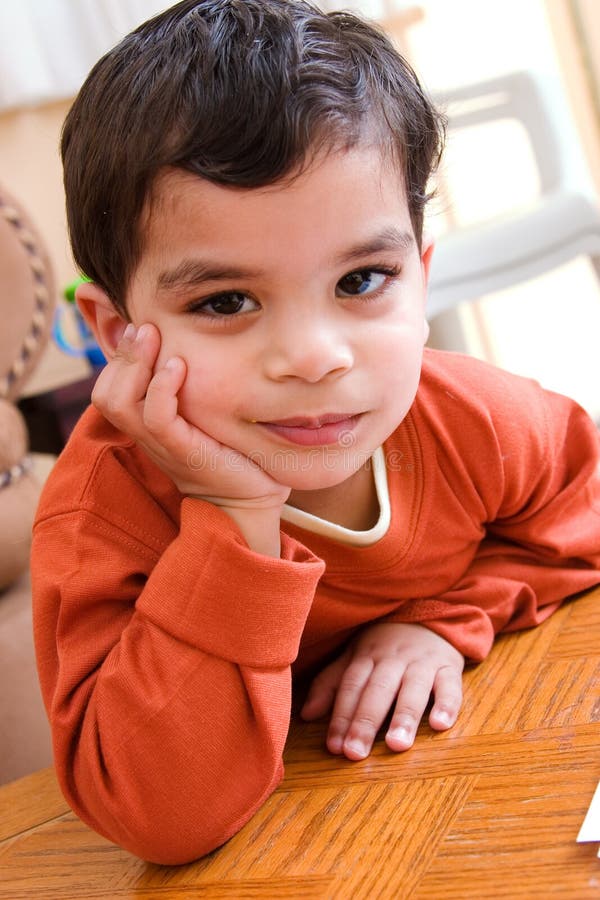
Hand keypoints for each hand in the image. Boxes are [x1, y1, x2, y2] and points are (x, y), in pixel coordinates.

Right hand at [92, 322, 289, 509]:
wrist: (252, 500)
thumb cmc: (234, 454)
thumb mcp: (206, 415)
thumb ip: (191, 391)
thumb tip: (193, 349)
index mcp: (148, 427)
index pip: (110, 389)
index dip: (118, 358)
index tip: (140, 328)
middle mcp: (147, 436)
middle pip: (105, 394)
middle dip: (121, 355)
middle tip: (144, 326)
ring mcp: (162, 446)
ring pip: (119, 403)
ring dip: (134, 363)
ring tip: (153, 337)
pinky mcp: (184, 452)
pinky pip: (156, 418)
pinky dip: (161, 388)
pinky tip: (176, 365)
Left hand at [300, 622, 463, 759]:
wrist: (429, 614)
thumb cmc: (386, 645)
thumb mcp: (355, 657)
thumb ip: (331, 684)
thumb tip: (306, 714)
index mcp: (367, 656)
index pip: (351, 687)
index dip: (340, 717)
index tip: (334, 747)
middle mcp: (393, 659)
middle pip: (377, 691)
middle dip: (365, 722)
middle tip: (356, 753)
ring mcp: (423, 662)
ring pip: (413, 689)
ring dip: (404, 716)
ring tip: (397, 745)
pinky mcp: (449, 666)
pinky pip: (451, 685)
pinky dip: (447, 704)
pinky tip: (440, 724)